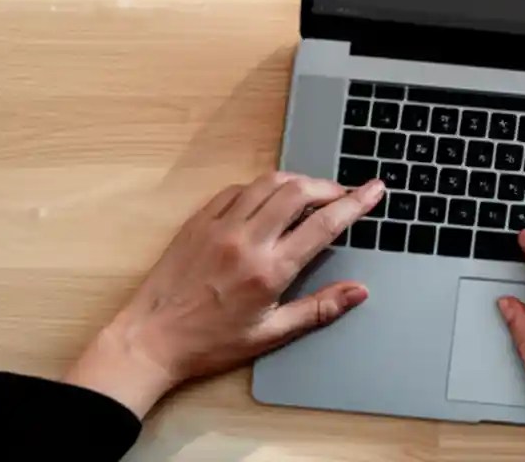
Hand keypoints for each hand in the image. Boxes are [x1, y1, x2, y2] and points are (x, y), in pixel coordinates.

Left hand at [64, 172, 384, 416]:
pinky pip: (237, 189)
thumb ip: (319, 309)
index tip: (374, 190)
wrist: (150, 339)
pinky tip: (269, 199)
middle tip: (344, 194)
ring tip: (311, 192)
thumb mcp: (271, 334)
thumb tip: (358, 291)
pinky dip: (261, 187)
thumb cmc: (210, 343)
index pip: (324, 225)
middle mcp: (246, 241)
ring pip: (268, 183)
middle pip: (298, 192)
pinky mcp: (198, 221)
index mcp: (269, 270)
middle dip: (329, 186)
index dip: (355, 203)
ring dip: (296, 181)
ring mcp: (219, 226)